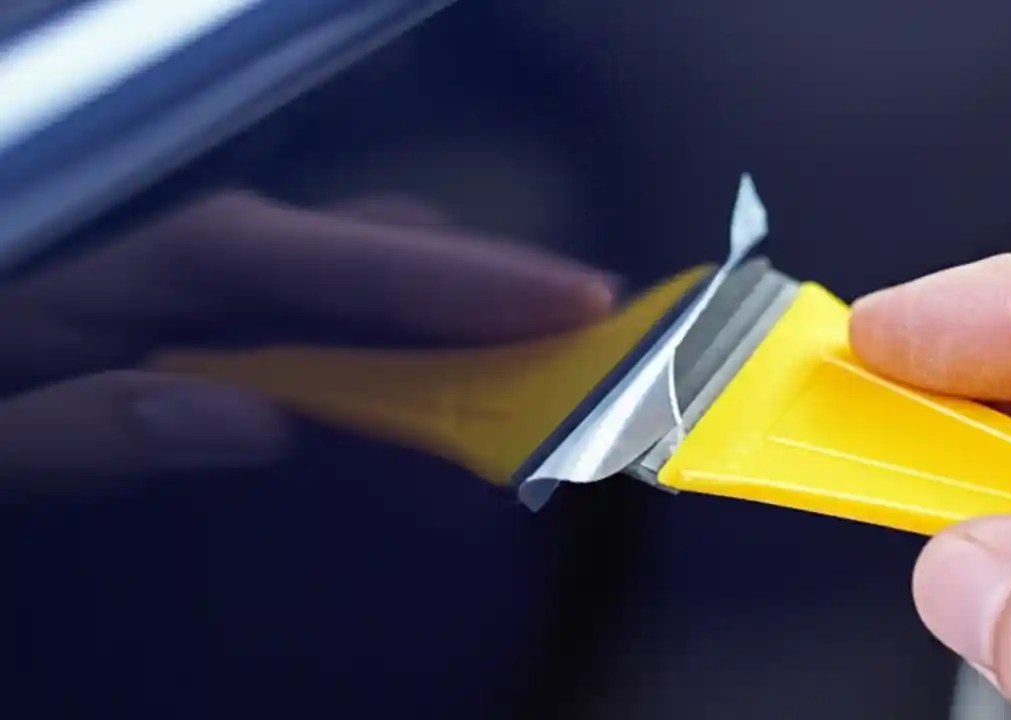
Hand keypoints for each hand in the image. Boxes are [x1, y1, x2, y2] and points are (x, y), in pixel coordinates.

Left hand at [0, 191, 616, 492]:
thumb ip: (78, 427)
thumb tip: (252, 415)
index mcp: (106, 272)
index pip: (286, 251)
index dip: (433, 271)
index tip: (568, 298)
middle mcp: (175, 269)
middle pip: (348, 254)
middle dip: (479, 290)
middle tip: (599, 340)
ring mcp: (207, 309)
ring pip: (361, 298)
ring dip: (460, 345)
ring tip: (548, 396)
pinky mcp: (223, 350)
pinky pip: (335, 357)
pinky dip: (405, 400)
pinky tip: (449, 449)